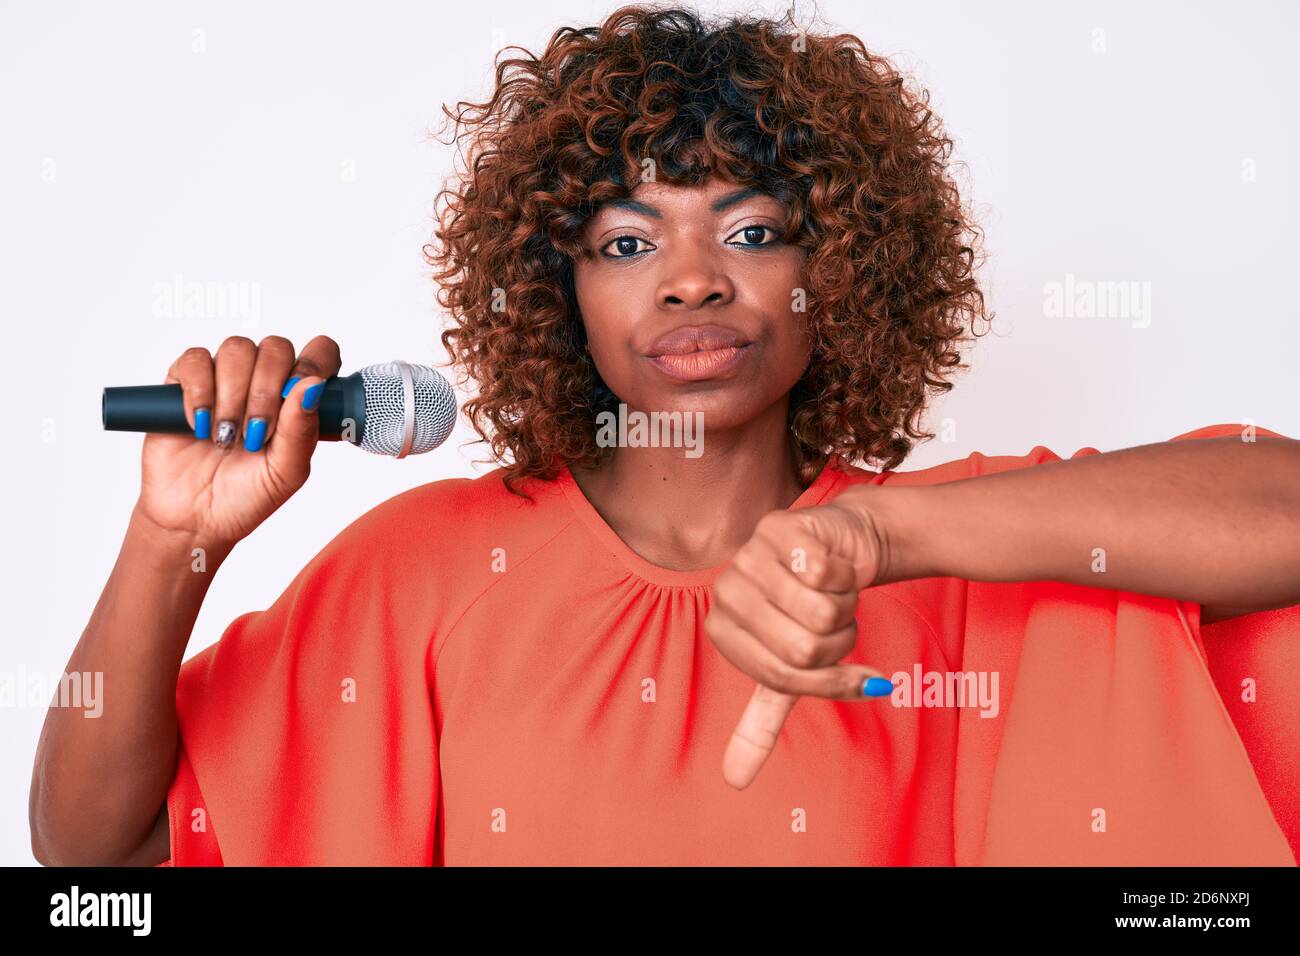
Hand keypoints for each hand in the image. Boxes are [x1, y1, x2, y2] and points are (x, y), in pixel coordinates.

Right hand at [134, 335, 342, 550]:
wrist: (193, 518)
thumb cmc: (246, 496)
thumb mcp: (286, 472)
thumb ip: (302, 430)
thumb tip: (313, 385)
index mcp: (298, 400)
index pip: (319, 353)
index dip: (313, 363)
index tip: (298, 395)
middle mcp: (264, 382)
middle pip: (276, 347)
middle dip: (266, 390)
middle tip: (256, 432)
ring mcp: (225, 379)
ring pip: (237, 348)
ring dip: (233, 393)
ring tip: (225, 435)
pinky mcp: (186, 382)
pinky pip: (195, 359)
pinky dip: (199, 390)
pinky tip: (199, 423)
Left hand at [703, 485, 896, 789]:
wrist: (841, 548)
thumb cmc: (812, 613)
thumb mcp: (789, 673)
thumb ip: (760, 726)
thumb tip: (733, 782)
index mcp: (722, 631)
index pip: (782, 678)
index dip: (828, 681)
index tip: (850, 671)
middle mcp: (726, 591)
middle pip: (805, 648)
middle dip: (839, 642)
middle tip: (835, 620)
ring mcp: (748, 556)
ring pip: (821, 612)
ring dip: (845, 607)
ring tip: (832, 592)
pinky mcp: (778, 527)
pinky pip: (828, 573)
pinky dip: (845, 575)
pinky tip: (831, 563)